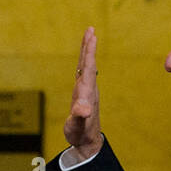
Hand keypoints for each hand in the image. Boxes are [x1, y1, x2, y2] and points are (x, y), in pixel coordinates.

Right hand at [62, 26, 104, 163]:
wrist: (87, 141)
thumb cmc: (80, 134)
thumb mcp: (77, 126)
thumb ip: (80, 116)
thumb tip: (83, 109)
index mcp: (86, 92)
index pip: (88, 68)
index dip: (89, 52)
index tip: (92, 37)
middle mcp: (88, 88)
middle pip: (89, 63)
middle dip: (89, 46)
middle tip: (90, 29)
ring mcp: (86, 90)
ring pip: (87, 66)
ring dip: (87, 51)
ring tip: (88, 36)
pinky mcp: (83, 94)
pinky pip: (83, 72)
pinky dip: (83, 61)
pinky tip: (84, 57)